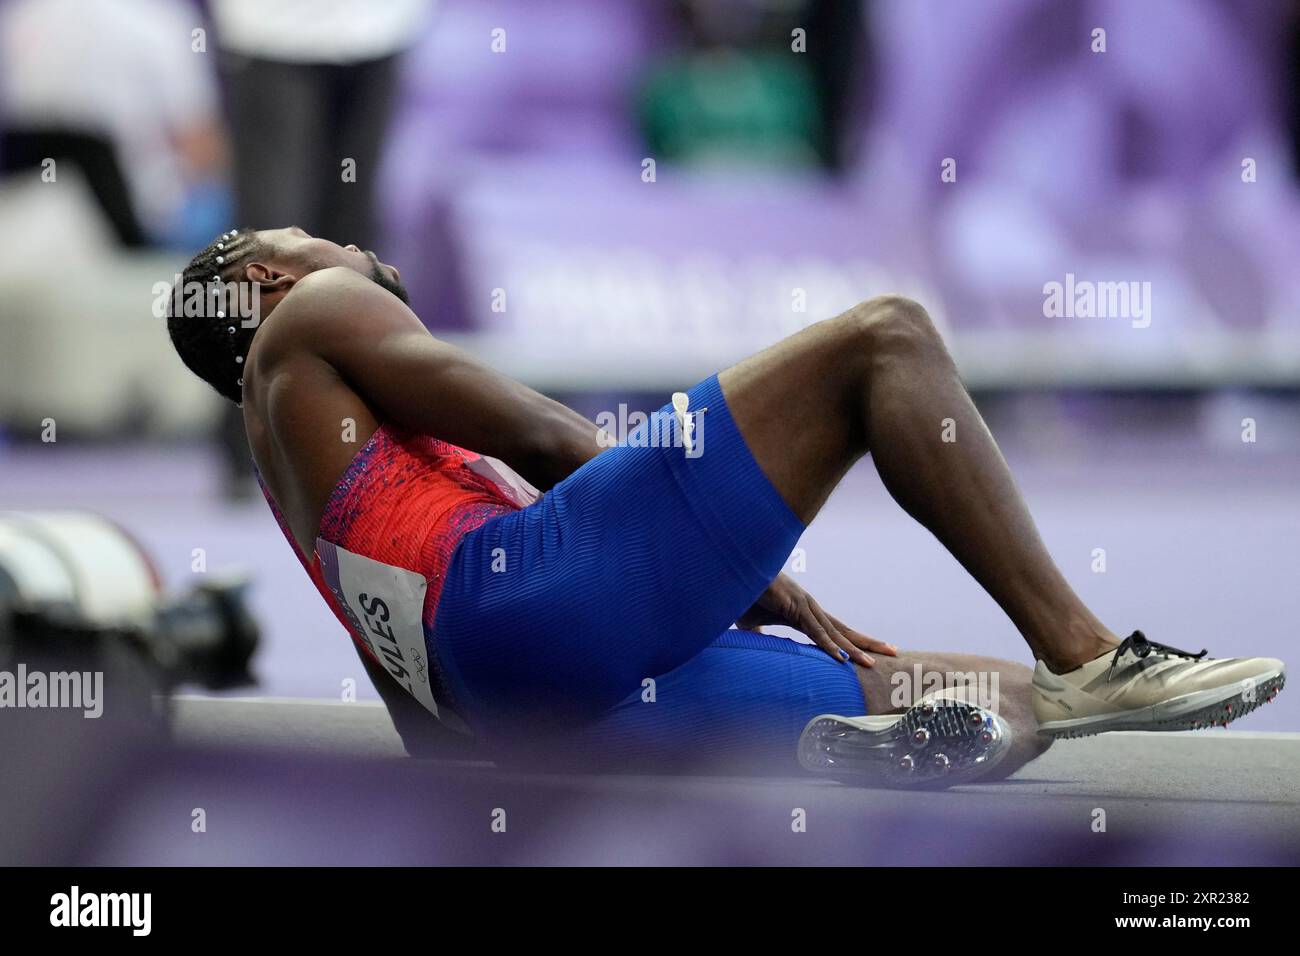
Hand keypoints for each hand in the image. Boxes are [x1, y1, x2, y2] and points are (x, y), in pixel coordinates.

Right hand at [736, 573, 897, 666]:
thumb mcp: (751, 624)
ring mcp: (804, 605)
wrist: (736, 575)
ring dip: (853, 649)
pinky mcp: (794, 606)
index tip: (871, 652)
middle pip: (844, 630)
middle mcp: (810, 608)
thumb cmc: (743, 595)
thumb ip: (759, 637)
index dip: (853, 642)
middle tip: (893, 652)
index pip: (835, 631)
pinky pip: (813, 630)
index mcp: (804, 613)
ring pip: (833, 633)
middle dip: (868, 642)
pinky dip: (828, 645)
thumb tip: (758, 648)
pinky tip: (841, 658)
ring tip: (871, 663)